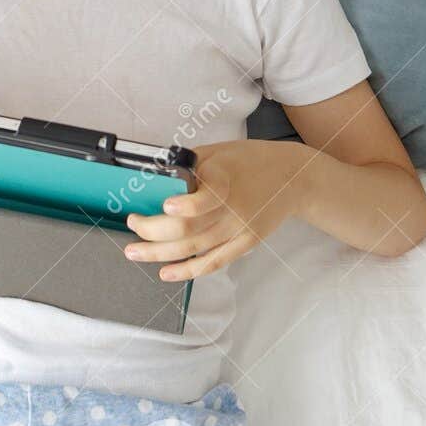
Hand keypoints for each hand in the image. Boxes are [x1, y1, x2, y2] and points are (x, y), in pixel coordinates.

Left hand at [122, 139, 316, 281]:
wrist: (292, 177)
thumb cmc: (249, 160)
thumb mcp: (218, 152)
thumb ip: (188, 164)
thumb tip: (151, 177)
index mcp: (226, 179)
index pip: (208, 197)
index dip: (186, 206)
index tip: (165, 206)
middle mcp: (233, 208)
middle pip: (189, 229)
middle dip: (153, 231)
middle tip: (133, 225)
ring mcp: (239, 230)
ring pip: (194, 249)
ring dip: (159, 253)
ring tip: (134, 252)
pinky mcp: (245, 244)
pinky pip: (213, 263)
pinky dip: (188, 271)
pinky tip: (166, 273)